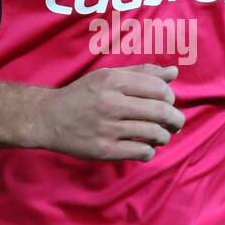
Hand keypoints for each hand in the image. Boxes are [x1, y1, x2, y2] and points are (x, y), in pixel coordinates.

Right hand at [38, 64, 184, 161]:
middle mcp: (111, 103)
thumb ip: (141, 73)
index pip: (159, 87)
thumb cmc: (82, 95)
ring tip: (160, 135)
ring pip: (154, 133)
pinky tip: (145, 146)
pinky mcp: (104, 150)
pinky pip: (141, 152)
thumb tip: (173, 72)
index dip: (170, 96)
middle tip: (175, 123)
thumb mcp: (107, 76)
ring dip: (164, 136)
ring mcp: (108, 128)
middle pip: (161, 111)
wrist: (48, 118)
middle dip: (175, 119)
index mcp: (113, 81)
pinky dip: (150, 150)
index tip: (168, 102)